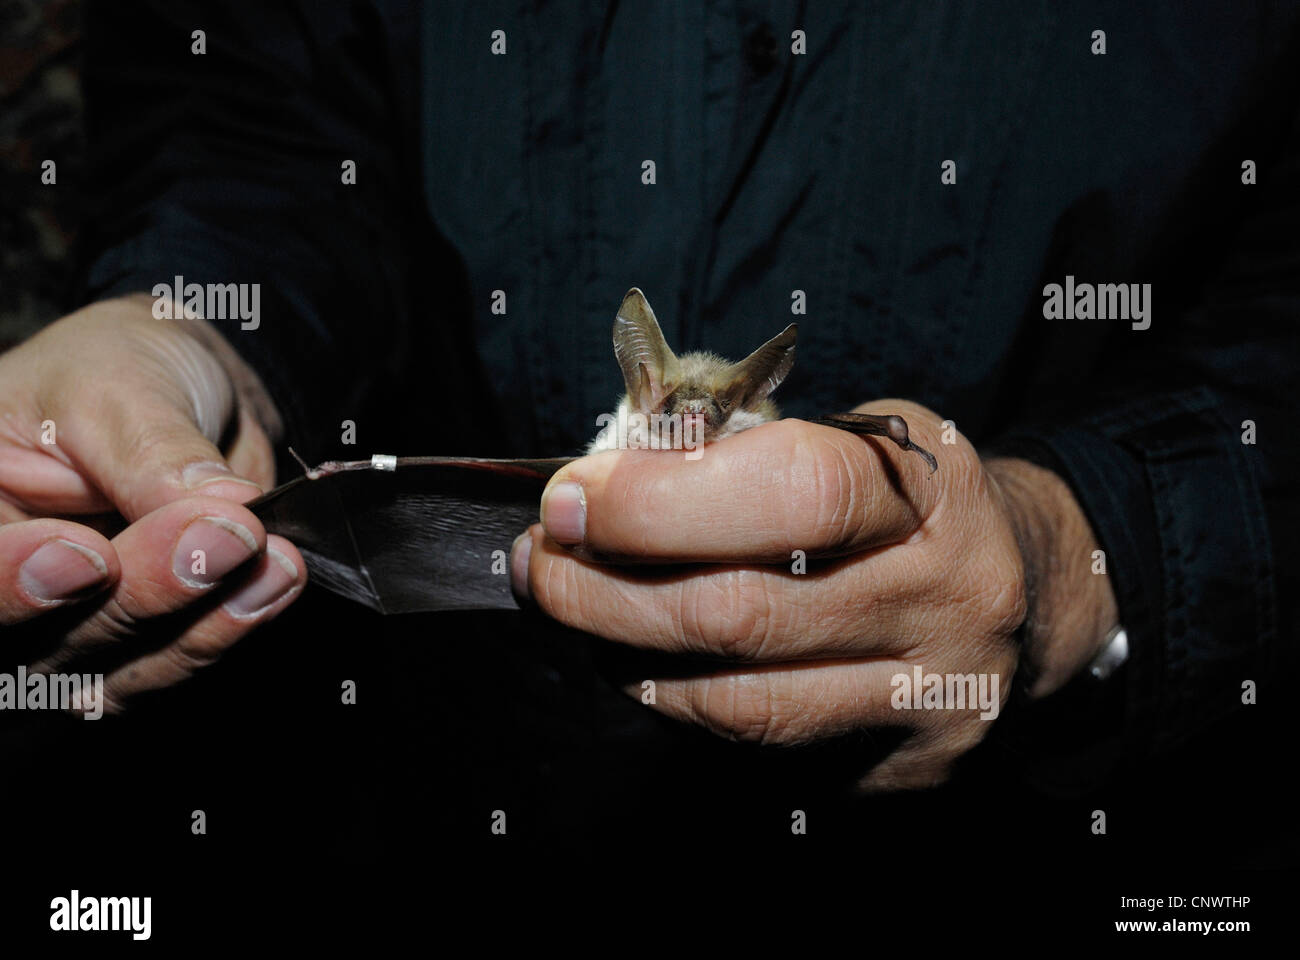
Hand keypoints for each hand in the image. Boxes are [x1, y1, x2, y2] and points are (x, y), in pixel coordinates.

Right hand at [0, 294, 304, 712]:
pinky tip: (275, 581)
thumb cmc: (114, 376)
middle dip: (144, 591)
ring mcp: (62, 634)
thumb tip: (220, 512)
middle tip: (224, 542)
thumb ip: (153, 454)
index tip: (90, 559)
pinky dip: (233, 625)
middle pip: (47, 638)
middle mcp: (4, 590)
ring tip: (273, 562)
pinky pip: (178, 661)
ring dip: (206, 620)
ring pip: (121, 666)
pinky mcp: (137, 651)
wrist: (173, 395)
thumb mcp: (117, 386)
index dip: (15, 583)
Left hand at [511, 399, 1117, 788]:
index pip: (792, 493)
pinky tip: (646, 664)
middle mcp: (944, 601)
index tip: (572, 498)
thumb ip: (743, 453)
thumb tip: (604, 487)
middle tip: (542, 563)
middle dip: (607, 592)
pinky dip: (683, 707)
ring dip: (629, 659)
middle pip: (744, 615)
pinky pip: (764, 752)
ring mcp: (931, 699)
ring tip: (578, 613)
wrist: (1028, 582)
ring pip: (743, 706)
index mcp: (931, 489)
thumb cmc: (911, 497)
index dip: (660, 500)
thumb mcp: (854, 434)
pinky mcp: (906, 769)